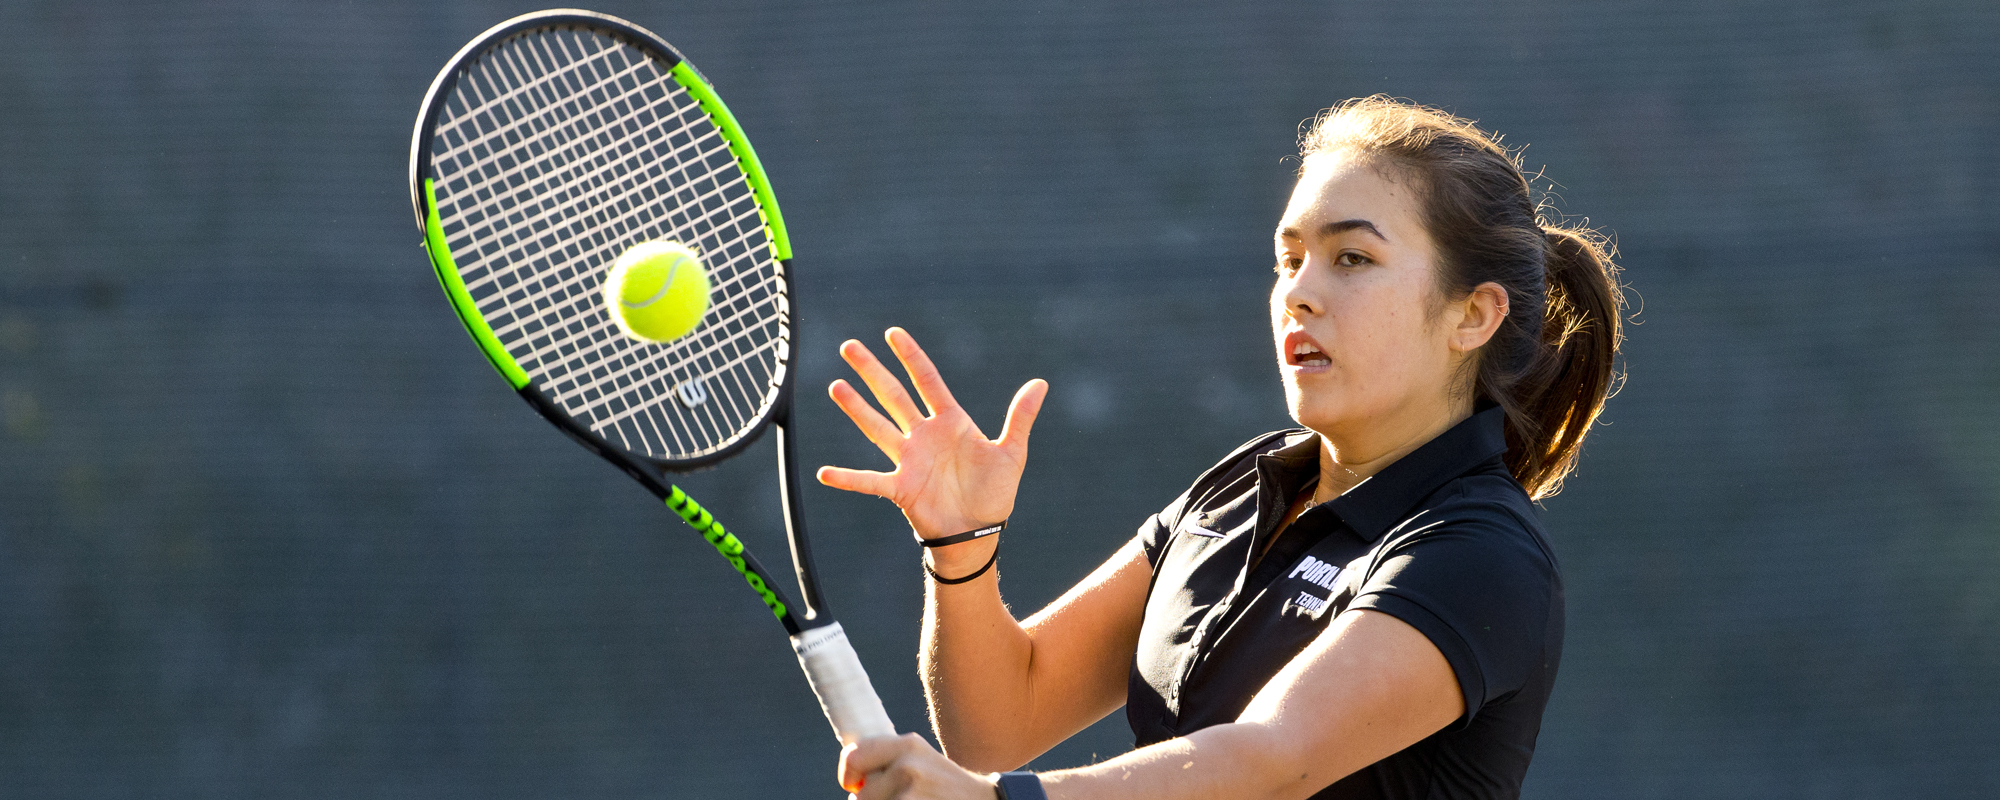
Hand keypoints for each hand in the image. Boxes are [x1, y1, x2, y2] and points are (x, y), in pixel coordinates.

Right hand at [816, 328, 1046, 544]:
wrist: (978, 533)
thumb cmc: (994, 492)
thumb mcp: (1011, 452)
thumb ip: (1020, 418)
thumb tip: (1041, 383)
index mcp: (950, 422)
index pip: (927, 380)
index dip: (910, 356)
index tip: (893, 333)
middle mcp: (923, 436)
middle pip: (893, 395)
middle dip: (871, 371)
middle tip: (848, 346)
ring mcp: (908, 460)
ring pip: (877, 428)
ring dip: (857, 409)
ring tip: (835, 386)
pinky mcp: (900, 488)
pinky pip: (869, 481)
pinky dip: (848, 478)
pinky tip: (824, 473)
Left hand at [840, 733, 995, 799]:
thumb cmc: (944, 786)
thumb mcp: (920, 760)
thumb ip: (887, 761)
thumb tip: (850, 781)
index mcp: (908, 744)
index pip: (855, 755)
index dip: (847, 773)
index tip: (852, 784)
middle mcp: (908, 765)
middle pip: (862, 795)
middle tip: (902, 798)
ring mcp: (912, 794)